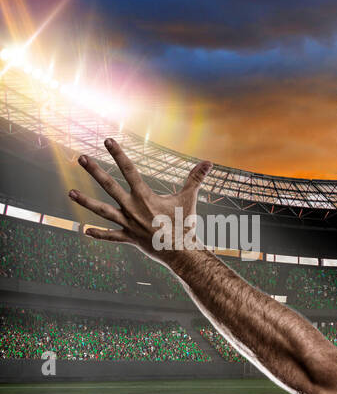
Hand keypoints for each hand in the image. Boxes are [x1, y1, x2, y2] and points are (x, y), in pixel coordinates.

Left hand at [68, 138, 212, 264]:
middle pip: (110, 186)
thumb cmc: (186, 224)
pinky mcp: (129, 238)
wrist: (182, 252)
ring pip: (103, 211)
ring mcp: (128, 223)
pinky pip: (112, 236)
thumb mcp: (189, 199)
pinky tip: (86, 231)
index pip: (129, 170)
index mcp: (145, 196)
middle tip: (81, 158)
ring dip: (86, 202)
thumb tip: (209, 163)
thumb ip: (196, 179)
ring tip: (70, 192)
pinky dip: (99, 234)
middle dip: (95, 171)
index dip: (118, 154)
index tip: (108, 141)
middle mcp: (132, 208)